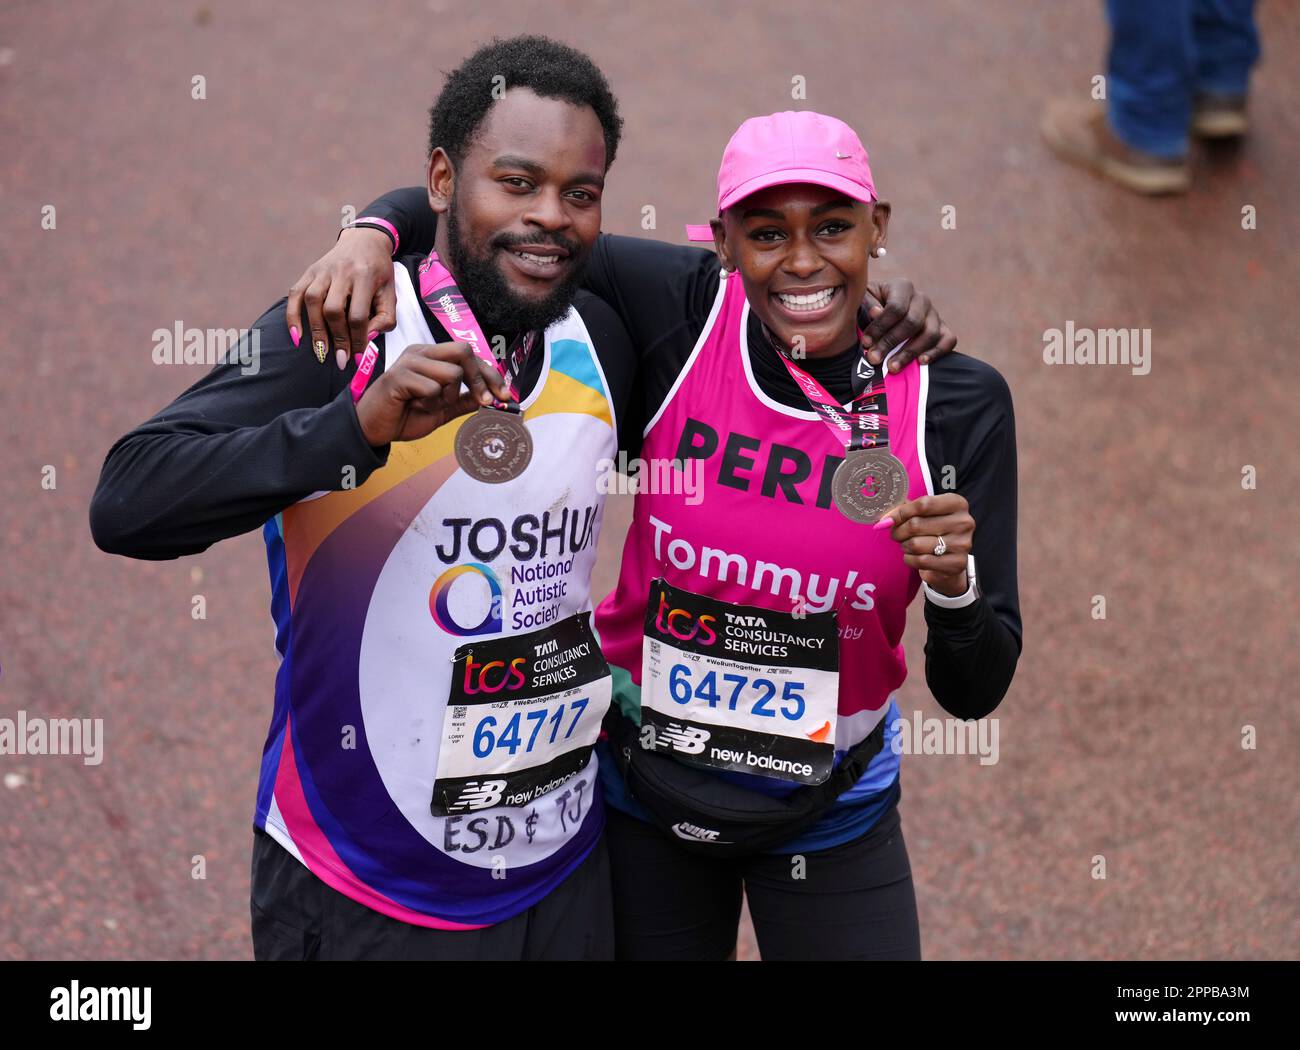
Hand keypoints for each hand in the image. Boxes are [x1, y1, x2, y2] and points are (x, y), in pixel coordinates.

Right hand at [287, 228, 396, 367]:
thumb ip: (385, 318)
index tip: (357, 358)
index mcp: (365, 276)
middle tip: (341, 360)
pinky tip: (296, 337)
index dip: (357, 339)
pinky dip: (292, 316)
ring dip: (315, 331)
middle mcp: (341, 272)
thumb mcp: (391, 292)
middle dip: (337, 339)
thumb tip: (367, 339)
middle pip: (333, 310)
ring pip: (313, 302)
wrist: (365, 240)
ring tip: (321, 353)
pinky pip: (295, 294)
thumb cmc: (380, 272)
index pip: (358, 314)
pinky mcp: (309, 271)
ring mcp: (322, 271)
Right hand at [354, 342, 510, 446]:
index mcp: (431, 356)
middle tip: (484, 402)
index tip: (504, 396)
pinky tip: (413, 406)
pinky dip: (430, 404)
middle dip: (480, 379)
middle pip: (464, 352)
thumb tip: (491, 399)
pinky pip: (432, 388)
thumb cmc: (403, 416)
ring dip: (448, 397)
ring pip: (452, 373)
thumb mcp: (442, 410)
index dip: (491, 374)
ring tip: (428, 405)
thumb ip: (464, 401)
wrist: (372, 429)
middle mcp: (421, 353)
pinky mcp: (399, 376)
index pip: (470, 355)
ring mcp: (409, 362)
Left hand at [859, 279, 956, 371]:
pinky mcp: (942, 328)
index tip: (865, 343)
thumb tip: (876, 312)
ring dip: (910, 353)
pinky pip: (948, 340)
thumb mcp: (862, 300)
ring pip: (930, 333)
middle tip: (874, 359)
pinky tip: (921, 362)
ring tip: (892, 367)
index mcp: (902, 287)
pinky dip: (936, 352)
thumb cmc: (869, 306)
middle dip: (891, 343)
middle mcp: (921, 298)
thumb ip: (867, 305)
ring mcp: (934, 314)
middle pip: (912, 322)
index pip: (895, 307)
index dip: (880, 327)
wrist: (882, 311)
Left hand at [878, 493, 973, 595]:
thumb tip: (885, 518)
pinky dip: (910, 560)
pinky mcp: (956, 564)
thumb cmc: (934, 531)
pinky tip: (913, 557)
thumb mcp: (925, 514)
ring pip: (916, 544)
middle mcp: (964, 522)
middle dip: (899, 531)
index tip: (888, 519)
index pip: (923, 504)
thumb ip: (905, 510)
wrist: (950, 560)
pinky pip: (921, 561)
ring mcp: (962, 544)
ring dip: (905, 546)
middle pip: (916, 524)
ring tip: (907, 545)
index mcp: (957, 504)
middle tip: (896, 535)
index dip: (901, 512)